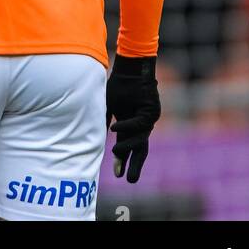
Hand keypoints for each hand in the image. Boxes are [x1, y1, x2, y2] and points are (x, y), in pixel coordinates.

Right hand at [106, 54, 160, 182]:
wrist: (131, 67)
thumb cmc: (119, 84)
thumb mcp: (108, 106)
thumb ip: (104, 122)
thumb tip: (96, 139)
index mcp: (130, 123)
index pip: (127, 145)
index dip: (122, 159)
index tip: (118, 175)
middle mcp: (141, 124)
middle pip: (140, 148)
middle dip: (135, 165)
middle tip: (131, 181)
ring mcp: (148, 119)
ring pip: (140, 139)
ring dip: (127, 148)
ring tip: (116, 152)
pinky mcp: (152, 111)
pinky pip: (139, 124)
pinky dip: (126, 127)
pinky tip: (114, 128)